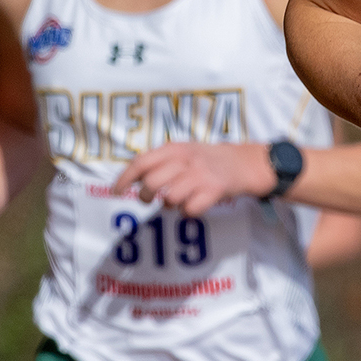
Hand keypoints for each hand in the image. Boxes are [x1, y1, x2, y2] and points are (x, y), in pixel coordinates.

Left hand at [112, 141, 271, 214]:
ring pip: (170, 198)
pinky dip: (188, 212)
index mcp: (175, 148)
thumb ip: (161, 160)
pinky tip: (194, 205)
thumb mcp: (184, 150)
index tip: (115, 191)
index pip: (142, 162)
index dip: (125, 178)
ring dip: (169, 205)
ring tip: (177, 201)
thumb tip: (132, 178)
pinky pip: (189, 209)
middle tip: (149, 199)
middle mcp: (186, 159)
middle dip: (146, 195)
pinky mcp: (214, 190)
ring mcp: (200, 175)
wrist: (245, 162)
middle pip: (152, 182)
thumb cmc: (208, 159)